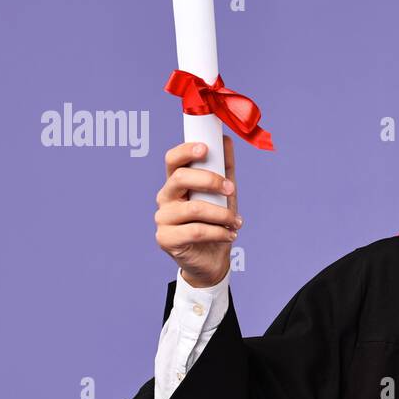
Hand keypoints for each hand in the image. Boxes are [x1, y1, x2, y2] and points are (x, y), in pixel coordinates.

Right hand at [154, 135, 241, 286]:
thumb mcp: (224, 195)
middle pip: (180, 178)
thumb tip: (226, 140)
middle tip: (231, 189)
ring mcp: (163, 218)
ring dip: (221, 214)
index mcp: (176, 183)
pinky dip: (218, 233)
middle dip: (210, 180)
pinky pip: (195, 231)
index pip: (173, 160)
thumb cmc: (215, 222)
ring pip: (193, 208)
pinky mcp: (166, 239)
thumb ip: (224, 169)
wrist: (212, 259)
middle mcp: (165, 197)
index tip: (206, 148)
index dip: (186, 151)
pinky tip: (230, 234)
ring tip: (236, 221)